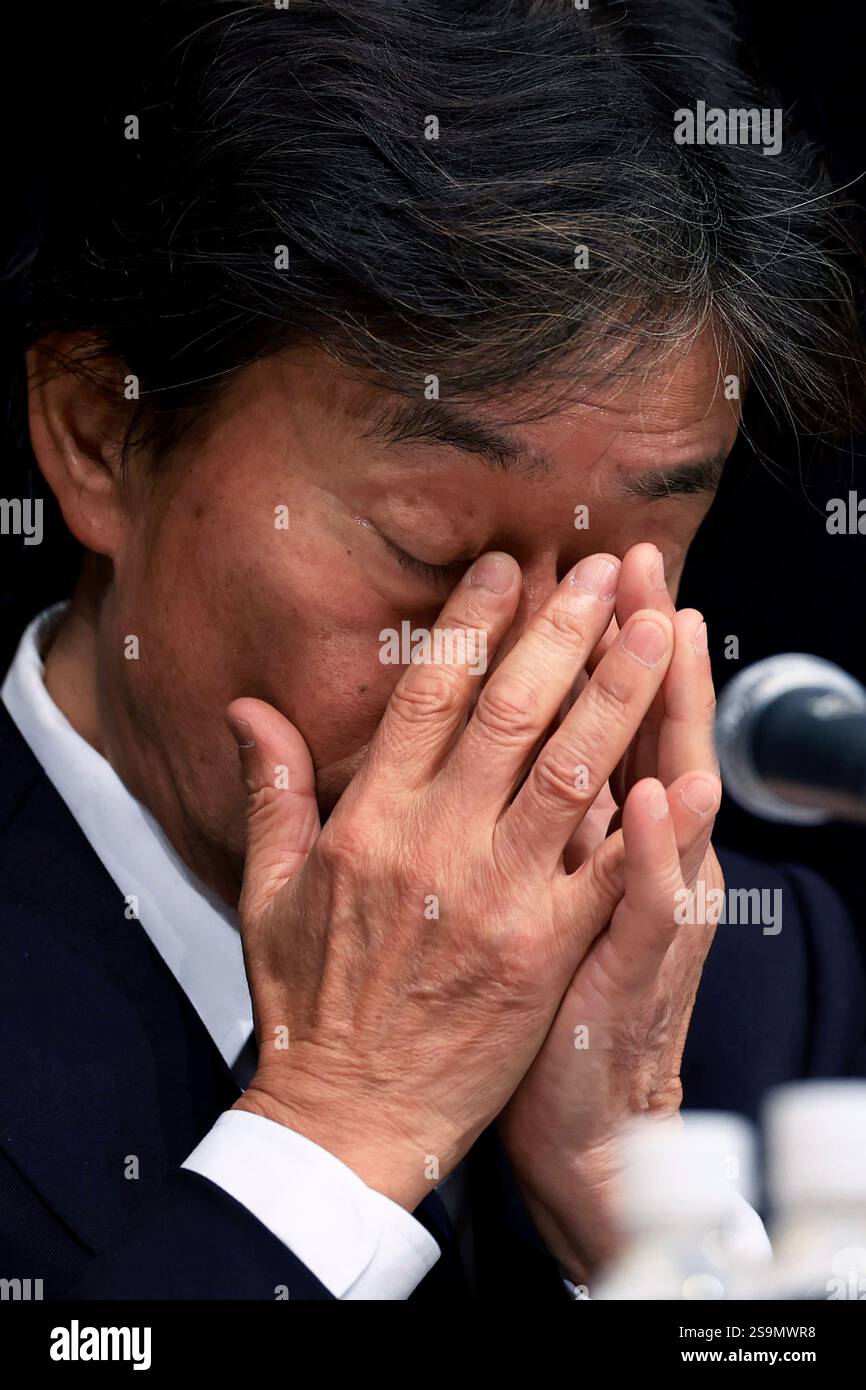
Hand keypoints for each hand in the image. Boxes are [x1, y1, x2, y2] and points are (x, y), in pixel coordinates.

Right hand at [226, 548, 675, 1211]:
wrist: (348, 1116)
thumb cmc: (308, 1004)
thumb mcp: (269, 890)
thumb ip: (270, 789)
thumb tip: (247, 708)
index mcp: (369, 822)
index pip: (428, 696)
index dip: (472, 624)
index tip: (507, 568)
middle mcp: (434, 845)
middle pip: (511, 714)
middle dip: (563, 634)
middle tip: (604, 573)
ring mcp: (496, 898)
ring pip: (570, 772)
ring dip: (617, 696)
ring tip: (654, 632)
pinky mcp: (544, 952)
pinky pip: (605, 871)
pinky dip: (648, 820)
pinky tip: (684, 767)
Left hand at [498, 544, 722, 1280]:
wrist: (572, 1119)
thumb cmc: (527, 1001)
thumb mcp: (532, 892)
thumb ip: (518, 809)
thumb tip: (483, 728)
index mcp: (589, 835)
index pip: (595, 720)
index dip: (589, 644)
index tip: (580, 565)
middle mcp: (626, 860)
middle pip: (637, 734)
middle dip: (631, 645)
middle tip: (634, 560)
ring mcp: (639, 912)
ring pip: (667, 798)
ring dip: (664, 716)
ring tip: (665, 634)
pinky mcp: (631, 974)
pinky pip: (651, 906)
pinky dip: (658, 850)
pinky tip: (659, 793)